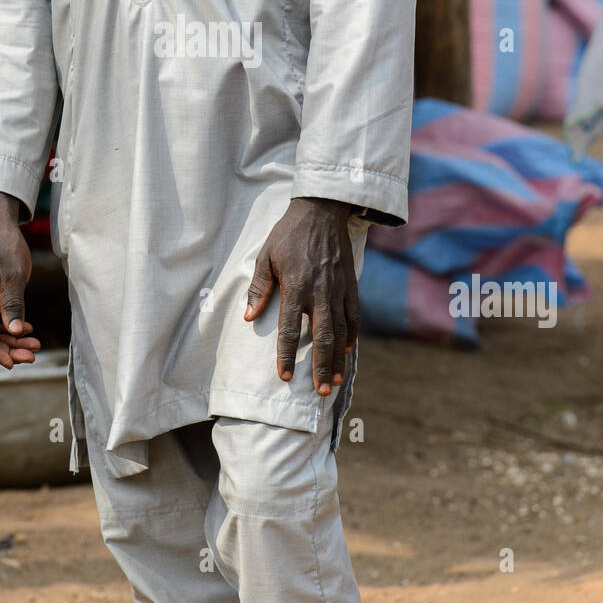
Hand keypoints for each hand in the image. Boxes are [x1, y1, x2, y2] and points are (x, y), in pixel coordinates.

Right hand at [0, 191, 40, 368]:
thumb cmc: (4, 244)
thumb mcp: (14, 272)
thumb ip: (14, 302)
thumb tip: (15, 331)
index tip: (12, 363)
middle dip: (6, 350)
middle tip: (32, 356)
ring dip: (10, 341)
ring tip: (34, 346)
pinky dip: (10, 329)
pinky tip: (28, 331)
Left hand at [244, 197, 360, 395]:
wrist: (322, 211)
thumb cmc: (288, 234)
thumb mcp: (265, 256)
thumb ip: (258, 288)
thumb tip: (248, 317)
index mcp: (295, 286)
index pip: (290, 329)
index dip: (287, 355)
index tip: (285, 376)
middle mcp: (320, 292)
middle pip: (322, 338)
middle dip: (321, 367)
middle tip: (321, 391)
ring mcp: (339, 290)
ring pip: (341, 332)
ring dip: (339, 359)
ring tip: (335, 381)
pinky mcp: (351, 285)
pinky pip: (354, 317)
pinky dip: (352, 336)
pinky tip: (347, 351)